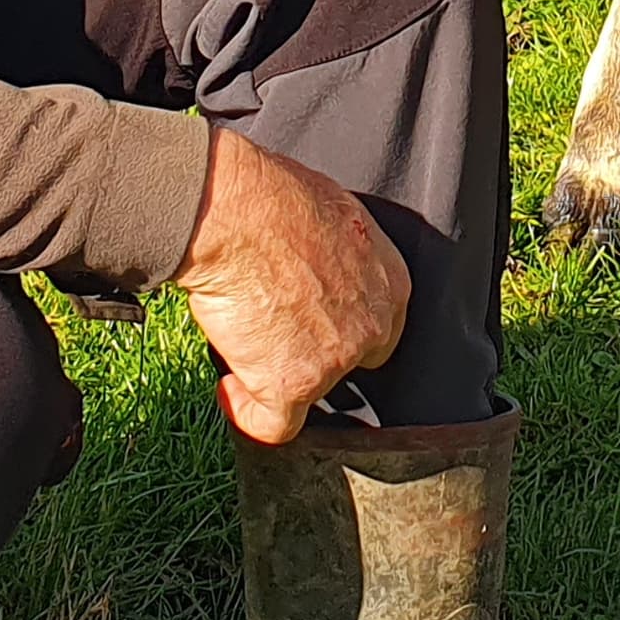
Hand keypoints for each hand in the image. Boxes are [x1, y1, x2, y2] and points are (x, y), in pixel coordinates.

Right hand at [174, 129, 408, 442]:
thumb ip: (342, 251)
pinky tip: (229, 390)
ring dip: (276, 372)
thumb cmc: (272, 195)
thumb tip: (319, 259)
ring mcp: (335, 360)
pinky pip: (274, 425)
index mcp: (391, 280)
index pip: (381, 326)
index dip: (343, 328)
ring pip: (310, 389)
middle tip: (276, 335)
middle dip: (316, 353)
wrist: (234, 212)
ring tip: (241, 342)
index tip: (311, 324)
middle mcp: (373, 323)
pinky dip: (247, 412)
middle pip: (351, 361)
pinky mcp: (293, 384)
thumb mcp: (335, 212)